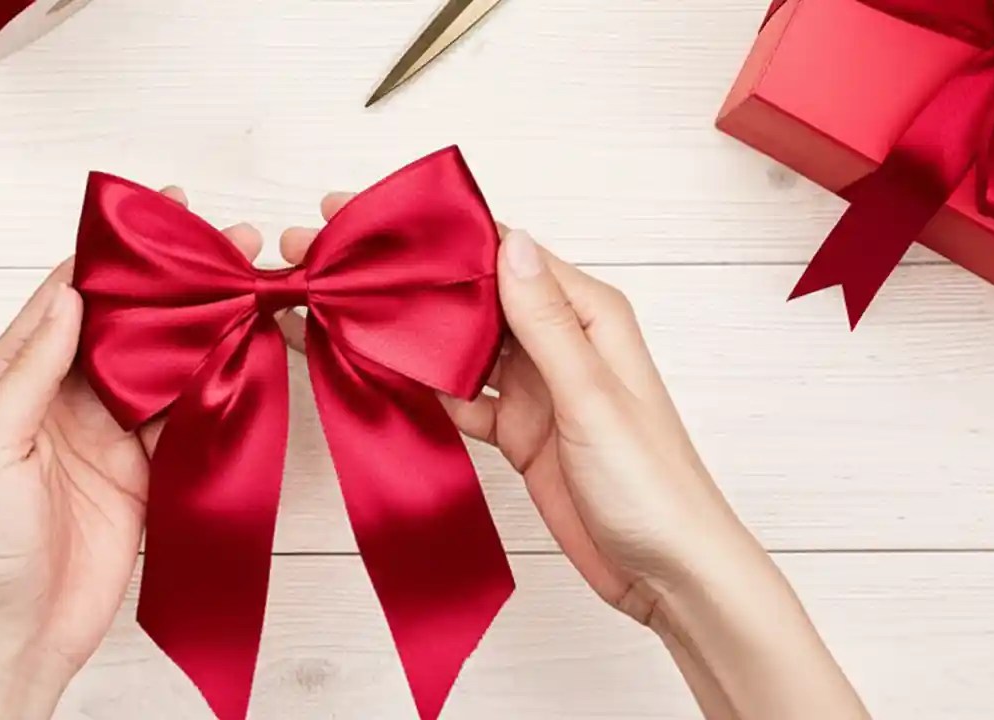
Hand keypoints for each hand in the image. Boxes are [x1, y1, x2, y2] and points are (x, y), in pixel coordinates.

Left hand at [0, 188, 264, 719]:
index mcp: (13, 380)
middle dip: (172, 283)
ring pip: (161, 363)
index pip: (65, 301)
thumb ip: (31, 371)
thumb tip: (68, 297)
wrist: (21, 634)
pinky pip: (183, 415)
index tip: (155, 218)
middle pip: (124, 324)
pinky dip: (212, 386)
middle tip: (222, 243)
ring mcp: (109, 432)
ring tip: (245, 286)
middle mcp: (63, 397)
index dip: (110, 258)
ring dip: (200, 327)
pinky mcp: (144, 469)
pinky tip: (242, 356)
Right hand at [279, 194, 755, 619]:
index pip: (498, 254)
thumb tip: (511, 242)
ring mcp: (533, 387)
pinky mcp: (517, 430)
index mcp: (587, 315)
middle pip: (466, 295)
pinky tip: (368, 370)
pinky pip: (455, 395)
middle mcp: (558, 341)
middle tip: (326, 257)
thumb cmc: (655, 486)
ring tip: (332, 308)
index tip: (367, 220)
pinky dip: (414, 385)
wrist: (667, 574)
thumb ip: (547, 322)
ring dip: (397, 329)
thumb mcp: (594, 396)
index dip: (431, 234)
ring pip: (453, 343)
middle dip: (398, 277)